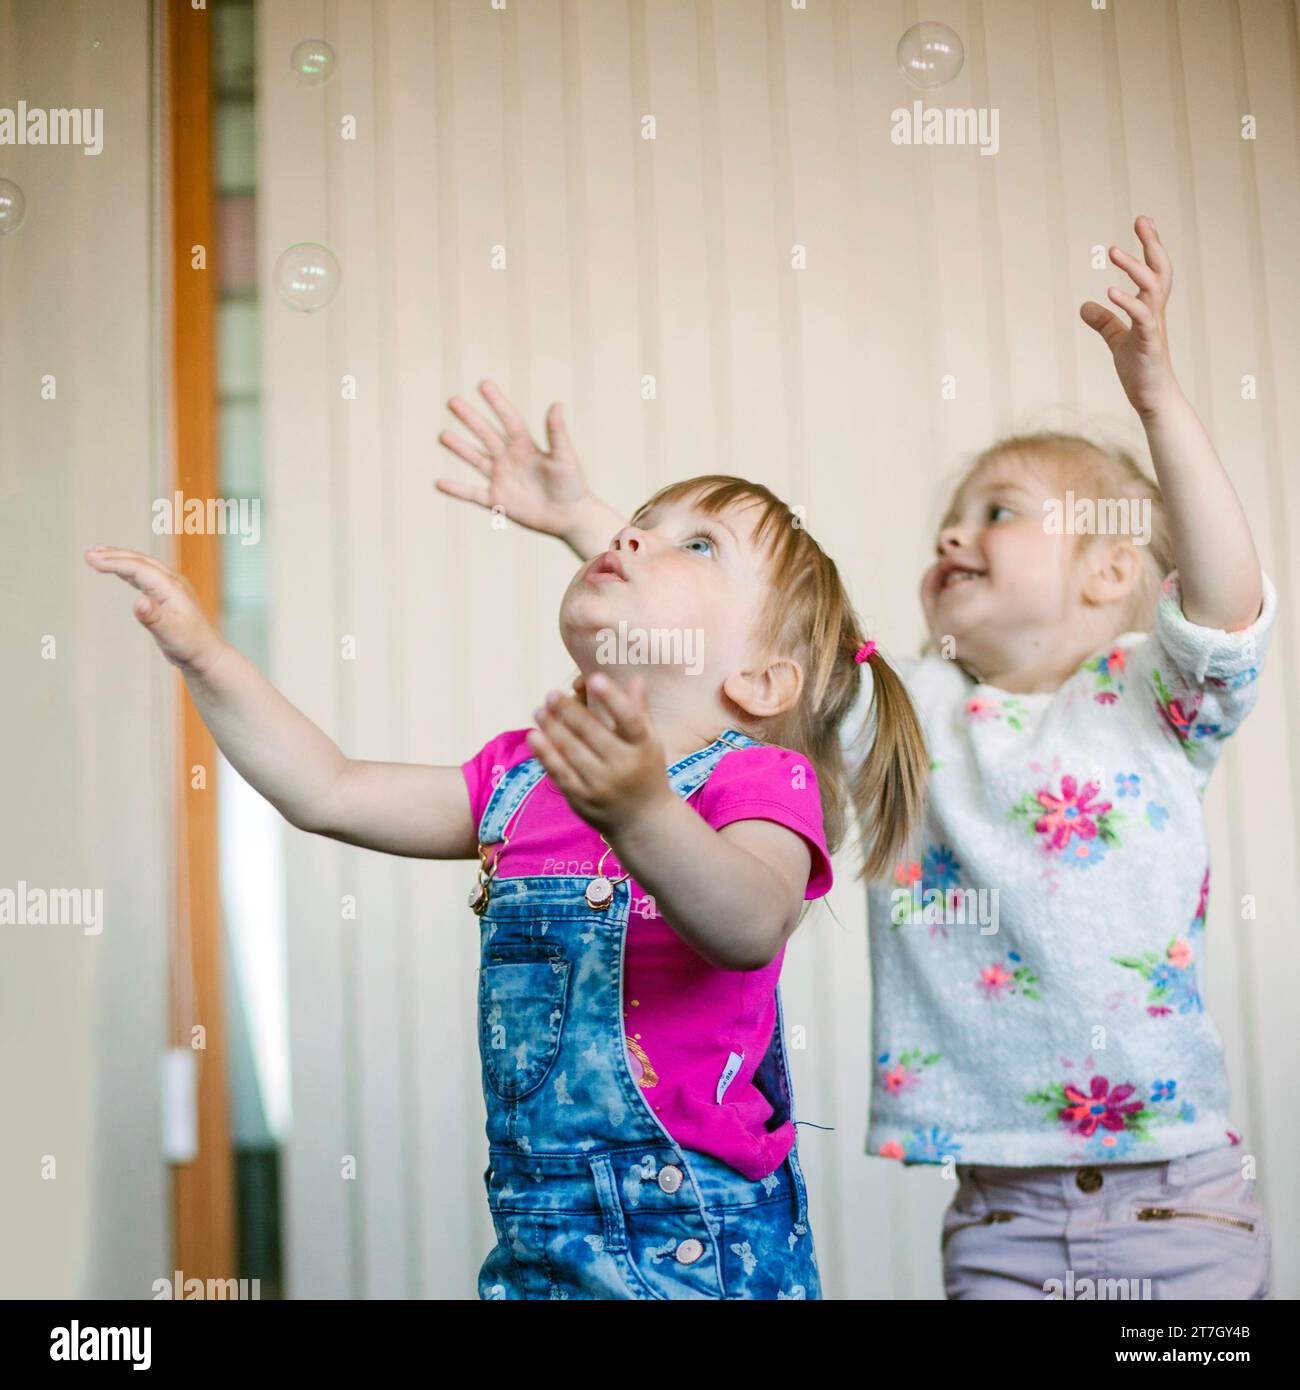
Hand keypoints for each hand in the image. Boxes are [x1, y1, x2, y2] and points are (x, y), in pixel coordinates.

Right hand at [84, 545, 224, 672]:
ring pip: (142, 566)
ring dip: (120, 559)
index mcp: (172, 588)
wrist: (206, 654)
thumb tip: (138, 602)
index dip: (114, 562)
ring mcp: (171, 588)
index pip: (139, 568)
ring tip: (97, 554)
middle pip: (140, 561)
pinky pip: (145, 576)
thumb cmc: (190, 645)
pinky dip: (129, 570)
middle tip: (88, 554)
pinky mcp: (168, 596)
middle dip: (113, 555)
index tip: (92, 560)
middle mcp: (173, 583)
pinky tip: (119, 571)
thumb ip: (153, 618)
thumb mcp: (170, 634)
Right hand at [436, 380, 591, 539]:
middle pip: (486, 434)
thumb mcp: (564, 457)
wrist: (570, 517)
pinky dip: (456, 490)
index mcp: (526, 445)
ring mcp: (501, 478)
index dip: (497, 403)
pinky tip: (439, 483)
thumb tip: (557, 404)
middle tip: (452, 401)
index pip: (508, 419)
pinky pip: (472, 494)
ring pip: (476, 459)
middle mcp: (510, 458)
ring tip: (442, 435)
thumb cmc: (572, 485)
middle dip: (470, 418)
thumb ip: (557, 433)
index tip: (483, 384)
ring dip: (459, 448)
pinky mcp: (497, 500)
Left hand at [526, 673, 669, 837]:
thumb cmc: (646, 772)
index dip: (612, 698)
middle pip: (593, 733)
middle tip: (551, 694)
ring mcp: (602, 784)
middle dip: (569, 711)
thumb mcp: (650, 743)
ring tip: (539, 710)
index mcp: (644, 747)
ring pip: (572, 751)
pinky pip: (559, 772)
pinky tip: (534, 735)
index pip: (629, 719)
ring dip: (552, 727)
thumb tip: (635, 677)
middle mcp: (624, 766)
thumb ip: (640, 711)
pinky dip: (544, 753)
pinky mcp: (582, 799)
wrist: (643, 822)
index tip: (594, 678)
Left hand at [1080, 215, 1178, 417]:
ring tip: (1113, 251)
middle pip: (1159, 270)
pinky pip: (1142, 317)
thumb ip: (1104, 322)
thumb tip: (1085, 306)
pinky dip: (1127, 303)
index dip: (1149, 246)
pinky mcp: (1148, 344)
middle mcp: (1155, 312)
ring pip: (1152, 288)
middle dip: (1151, 244)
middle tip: (1141, 219)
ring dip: (1133, 268)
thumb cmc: (1139, 369)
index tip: (1143, 222)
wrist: (1152, 398)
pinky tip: (1109, 292)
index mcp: (1150, 309)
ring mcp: (1154, 327)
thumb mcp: (1116, 340)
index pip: (1153, 270)